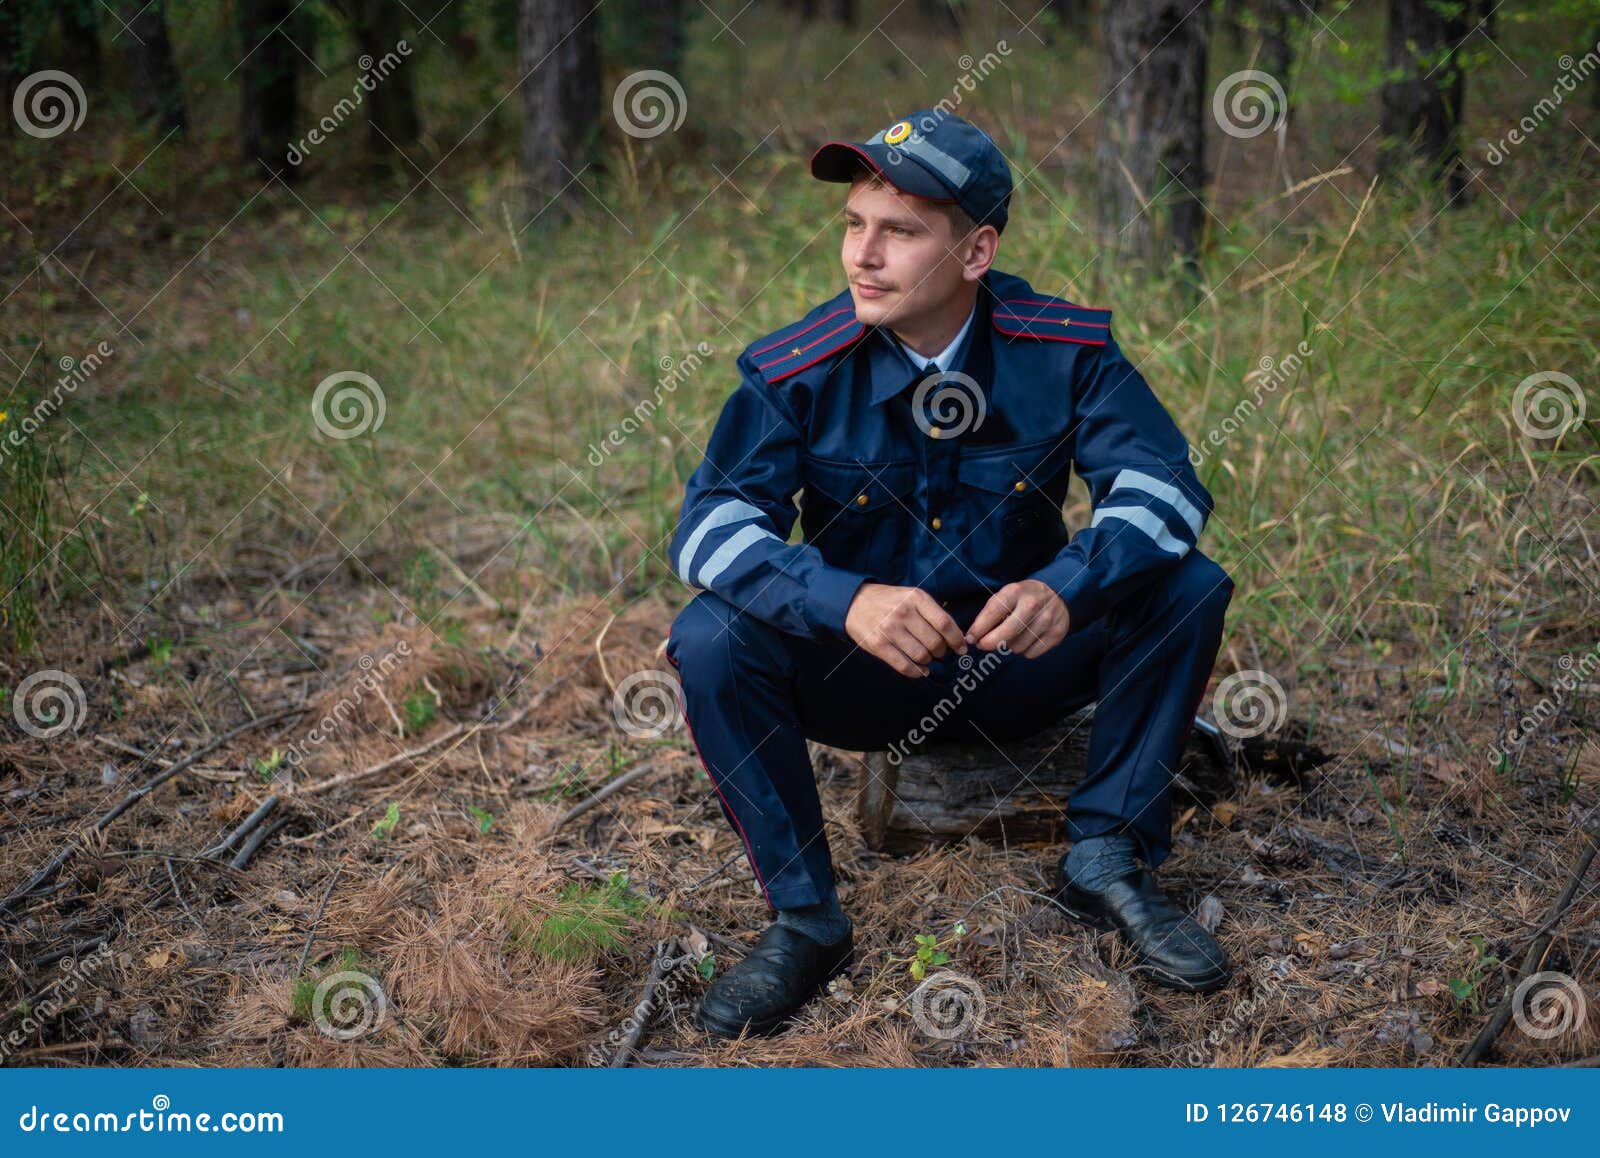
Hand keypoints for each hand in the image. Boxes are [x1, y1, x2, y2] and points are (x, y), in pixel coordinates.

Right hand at [844, 583, 967, 677]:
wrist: (854, 602)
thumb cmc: (888, 601)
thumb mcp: (911, 596)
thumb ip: (931, 613)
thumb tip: (955, 637)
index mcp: (916, 598)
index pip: (945, 623)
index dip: (956, 639)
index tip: (961, 648)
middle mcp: (903, 613)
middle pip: (935, 642)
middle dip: (941, 652)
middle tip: (939, 652)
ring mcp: (890, 629)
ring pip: (921, 656)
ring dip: (928, 662)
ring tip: (926, 658)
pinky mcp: (878, 645)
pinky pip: (904, 666)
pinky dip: (917, 672)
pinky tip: (920, 670)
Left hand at [965, 580, 1069, 658]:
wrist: (1057, 596)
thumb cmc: (1023, 598)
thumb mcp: (1007, 595)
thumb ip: (990, 613)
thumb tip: (973, 637)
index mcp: (1016, 591)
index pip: (993, 613)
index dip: (979, 629)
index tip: (971, 639)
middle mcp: (1033, 604)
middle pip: (1007, 632)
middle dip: (990, 642)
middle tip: (983, 645)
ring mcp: (1047, 619)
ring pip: (1018, 646)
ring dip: (1009, 646)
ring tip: (1012, 636)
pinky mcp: (1056, 633)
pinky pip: (1031, 653)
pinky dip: (1025, 650)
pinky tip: (1026, 639)